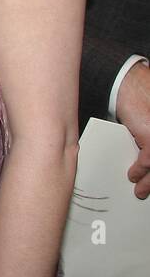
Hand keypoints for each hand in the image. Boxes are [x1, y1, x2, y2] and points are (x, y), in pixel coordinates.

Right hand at [115, 61, 149, 197]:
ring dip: (149, 182)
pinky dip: (140, 171)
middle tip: (148, 190)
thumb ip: (149, 136)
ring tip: (141, 190)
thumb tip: (145, 155)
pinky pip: (147, 161)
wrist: (129, 85)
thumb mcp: (148, 123)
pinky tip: (133, 175)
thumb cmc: (140, 98)